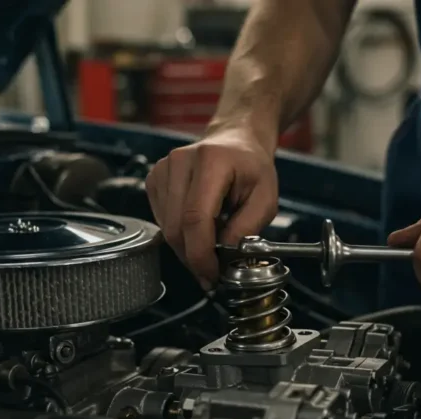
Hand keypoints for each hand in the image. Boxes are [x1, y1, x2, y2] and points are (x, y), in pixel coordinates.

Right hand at [146, 127, 278, 288]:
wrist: (235, 141)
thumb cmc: (251, 168)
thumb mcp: (266, 199)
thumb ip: (247, 228)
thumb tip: (224, 254)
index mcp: (212, 161)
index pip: (195, 218)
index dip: (201, 254)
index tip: (212, 275)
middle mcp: (180, 161)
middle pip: (177, 227)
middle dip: (194, 257)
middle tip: (213, 270)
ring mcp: (163, 169)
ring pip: (166, 228)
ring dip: (187, 246)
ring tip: (211, 240)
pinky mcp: (154, 179)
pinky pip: (161, 220)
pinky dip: (179, 233)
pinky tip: (197, 226)